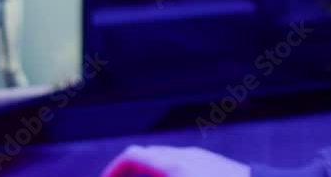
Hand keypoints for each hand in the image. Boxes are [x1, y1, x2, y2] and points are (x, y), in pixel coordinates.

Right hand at [101, 146, 249, 176]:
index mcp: (174, 166)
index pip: (132, 155)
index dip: (113, 170)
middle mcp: (187, 157)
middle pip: (147, 157)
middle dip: (130, 173)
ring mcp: (204, 161)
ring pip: (167, 163)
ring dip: (151, 175)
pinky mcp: (218, 168)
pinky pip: (184, 168)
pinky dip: (169, 176)